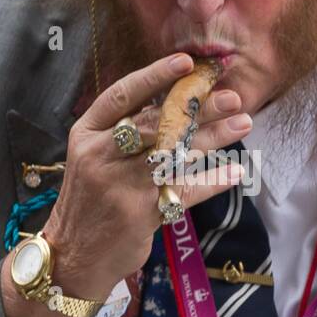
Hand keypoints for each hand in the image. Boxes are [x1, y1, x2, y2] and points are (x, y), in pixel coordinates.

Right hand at [43, 53, 252, 294]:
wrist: (73, 254)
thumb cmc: (90, 198)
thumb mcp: (92, 156)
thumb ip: (124, 130)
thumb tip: (175, 100)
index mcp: (87, 133)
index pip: (123, 95)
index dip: (155, 76)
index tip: (187, 62)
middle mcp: (101, 156)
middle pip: (156, 123)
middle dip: (199, 108)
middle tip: (232, 97)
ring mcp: (120, 186)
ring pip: (174, 154)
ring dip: (213, 138)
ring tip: (243, 124)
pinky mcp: (140, 215)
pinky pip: (184, 192)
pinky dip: (212, 181)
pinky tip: (236, 171)